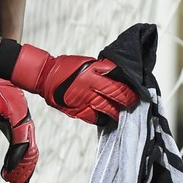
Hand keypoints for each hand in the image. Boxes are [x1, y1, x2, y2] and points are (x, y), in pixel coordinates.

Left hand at [0, 76, 37, 182]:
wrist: (4, 83)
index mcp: (19, 125)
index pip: (19, 149)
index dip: (14, 162)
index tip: (7, 174)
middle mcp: (26, 129)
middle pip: (28, 155)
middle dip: (21, 170)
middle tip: (12, 182)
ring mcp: (27, 130)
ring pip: (30, 154)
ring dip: (25, 168)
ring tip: (17, 181)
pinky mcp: (25, 130)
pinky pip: (29, 149)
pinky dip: (27, 161)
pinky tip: (21, 170)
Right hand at [9, 44, 138, 124]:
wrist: (45, 76)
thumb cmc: (66, 67)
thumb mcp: (87, 62)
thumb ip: (102, 69)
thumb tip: (118, 75)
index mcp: (93, 72)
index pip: (118, 81)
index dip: (130, 89)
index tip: (137, 92)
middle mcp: (90, 86)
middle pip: (116, 95)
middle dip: (127, 101)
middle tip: (132, 103)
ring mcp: (84, 100)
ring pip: (107, 109)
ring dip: (116, 112)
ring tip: (120, 112)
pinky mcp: (77, 110)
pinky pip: (94, 118)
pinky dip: (101, 119)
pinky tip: (105, 118)